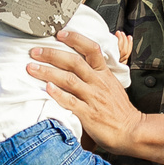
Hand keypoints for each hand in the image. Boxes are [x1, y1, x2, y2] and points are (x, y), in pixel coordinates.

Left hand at [27, 29, 143, 153]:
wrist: (132, 130)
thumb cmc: (120, 110)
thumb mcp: (113, 85)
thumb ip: (98, 74)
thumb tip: (82, 64)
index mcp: (104, 74)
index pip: (91, 49)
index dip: (75, 39)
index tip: (60, 34)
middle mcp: (98, 83)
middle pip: (74, 62)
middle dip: (52, 54)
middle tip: (34, 51)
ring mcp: (93, 98)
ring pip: (68, 80)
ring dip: (48, 72)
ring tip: (32, 68)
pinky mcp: (88, 114)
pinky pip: (71, 102)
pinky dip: (58, 94)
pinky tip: (47, 88)